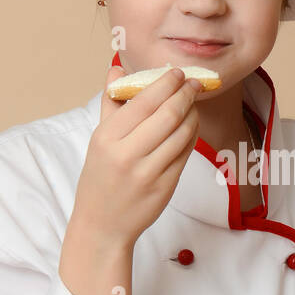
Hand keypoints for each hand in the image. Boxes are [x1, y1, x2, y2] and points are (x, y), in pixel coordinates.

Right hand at [70, 63, 202, 249]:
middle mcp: (127, 154)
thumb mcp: (99, 139)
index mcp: (107, 138)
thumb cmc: (100, 178)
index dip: (166, 84)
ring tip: (193, 104)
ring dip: (193, 114)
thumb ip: (111, 103)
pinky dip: (192, 135)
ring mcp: (148, 172)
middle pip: (168, 114)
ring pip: (182, 133)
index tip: (178, 74)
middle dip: (186, 94)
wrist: (103, 225)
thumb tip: (117, 69)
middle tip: (195, 83)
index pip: (144, 101)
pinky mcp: (165, 187)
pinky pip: (185, 153)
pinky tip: (191, 126)